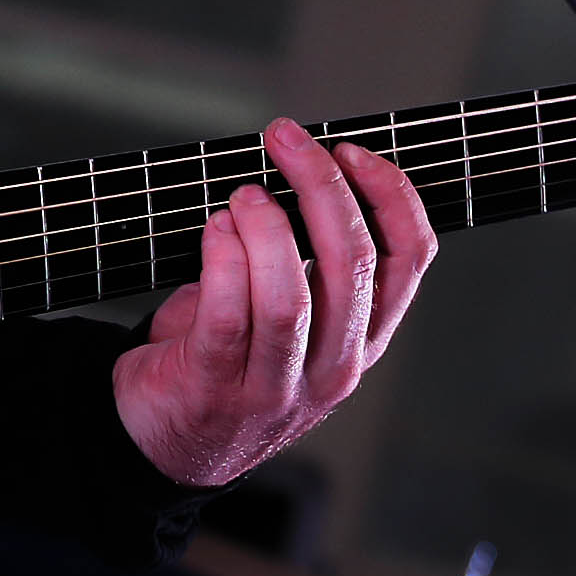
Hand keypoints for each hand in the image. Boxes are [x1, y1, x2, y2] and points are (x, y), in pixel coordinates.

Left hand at [114, 118, 436, 487]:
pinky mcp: (218, 389)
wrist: (165, 436)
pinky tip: (213, 229)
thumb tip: (300, 166)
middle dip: (322, 186)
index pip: (410, 261)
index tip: (353, 150)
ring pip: (292, 297)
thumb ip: (306, 258)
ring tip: (243, 194)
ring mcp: (278, 387)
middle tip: (285, 139)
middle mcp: (334, 368)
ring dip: (267, 227)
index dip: (391, 196)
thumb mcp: (291, 314)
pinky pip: (228, 317)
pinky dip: (222, 260)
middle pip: (354, 266)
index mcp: (363, 340)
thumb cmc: (229, 357)